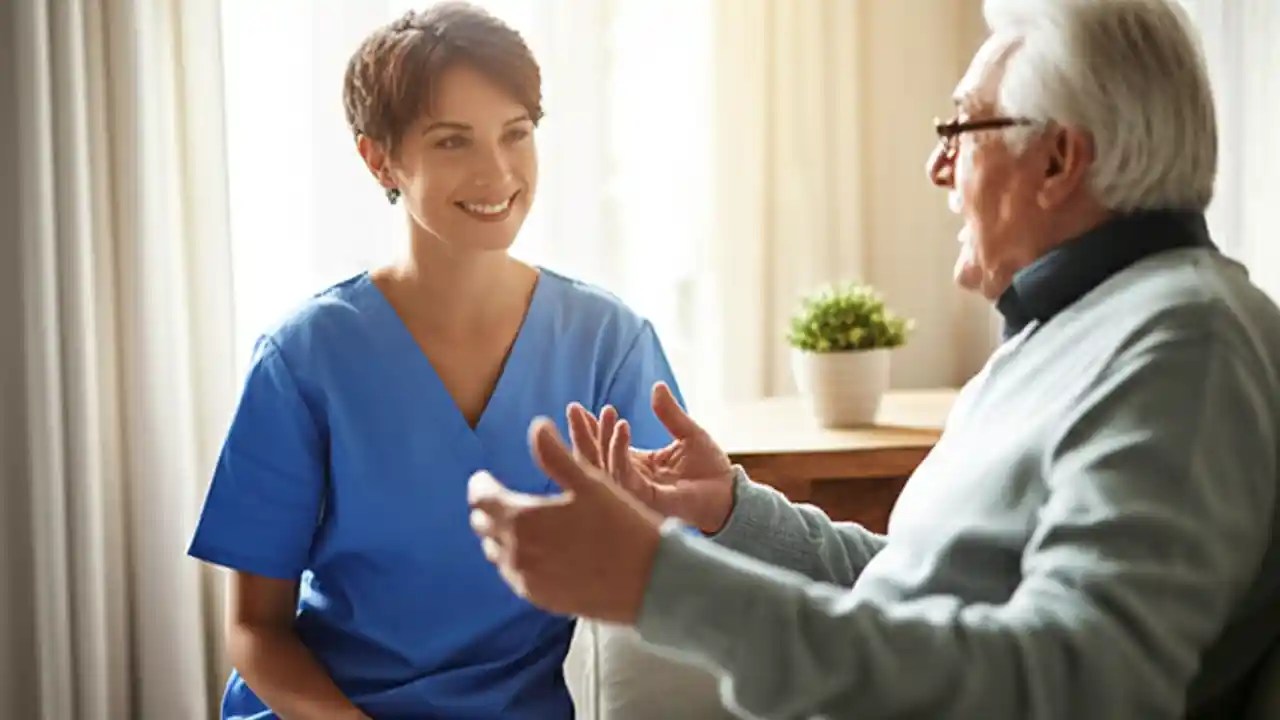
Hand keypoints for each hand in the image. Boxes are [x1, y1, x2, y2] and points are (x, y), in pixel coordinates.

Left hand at [468, 418, 663, 624]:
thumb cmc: (621, 526)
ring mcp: (526, 579)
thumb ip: (555, 455)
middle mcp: (516, 553)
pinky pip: (513, 575)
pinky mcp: (539, 598)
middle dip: (489, 509)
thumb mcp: (590, 483)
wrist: (647, 581)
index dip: (480, 485)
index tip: (485, 478)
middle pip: (482, 526)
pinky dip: (516, 558)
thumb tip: (537, 425)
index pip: (481, 499)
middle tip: (501, 498)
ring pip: (496, 553)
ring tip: (520, 523)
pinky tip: (536, 551)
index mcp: (523, 519)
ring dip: (501, 535)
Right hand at [567, 382, 734, 533]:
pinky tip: (622, 427)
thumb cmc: (710, 469)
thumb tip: (657, 386)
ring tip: (606, 412)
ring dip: (601, 438)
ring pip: (604, 467)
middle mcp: (631, 480)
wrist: (730, 493)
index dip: (591, 429)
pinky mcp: (646, 499)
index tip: (578, 408)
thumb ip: (669, 414)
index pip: (604, 448)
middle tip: (573, 409)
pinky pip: (624, 475)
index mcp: (637, 466)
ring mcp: (636, 491)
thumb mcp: (689, 433)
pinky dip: (619, 450)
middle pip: (595, 459)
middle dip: (582, 434)